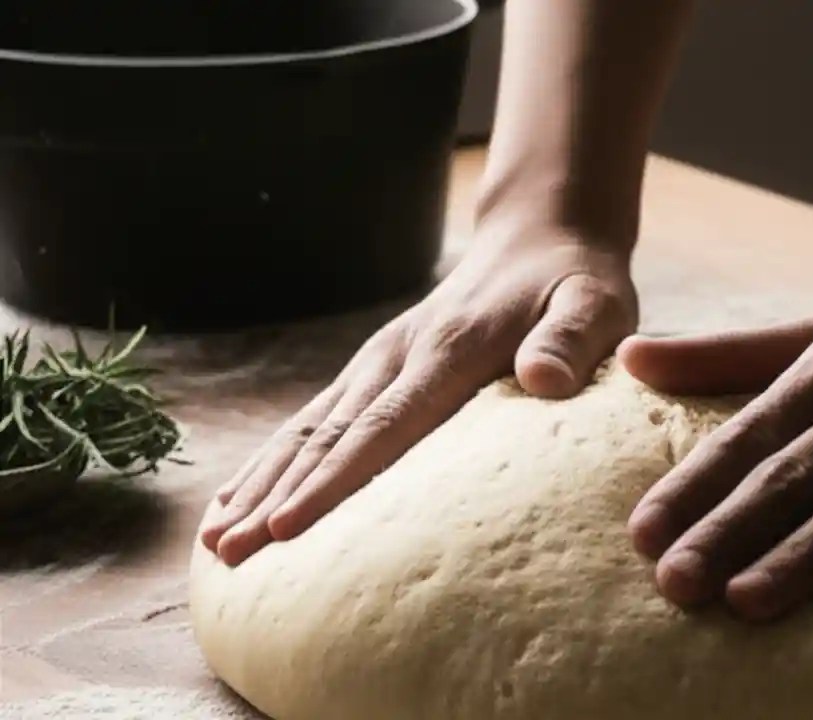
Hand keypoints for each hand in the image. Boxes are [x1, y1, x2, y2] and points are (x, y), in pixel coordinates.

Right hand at [200, 228, 636, 564]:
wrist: (540, 237)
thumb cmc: (575, 284)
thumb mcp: (593, 305)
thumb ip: (571, 341)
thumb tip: (542, 380)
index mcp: (449, 349)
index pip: (384, 426)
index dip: (334, 481)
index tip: (287, 529)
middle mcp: (399, 353)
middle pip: (329, 434)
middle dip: (276, 496)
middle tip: (229, 553)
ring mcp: (381, 358)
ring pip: (310, 427)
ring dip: (261, 481)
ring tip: (215, 539)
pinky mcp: (377, 365)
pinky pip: (317, 416)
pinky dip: (275, 457)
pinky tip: (241, 494)